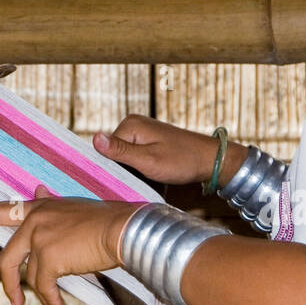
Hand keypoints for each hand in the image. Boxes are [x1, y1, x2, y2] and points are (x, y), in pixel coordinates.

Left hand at [0, 184, 141, 304]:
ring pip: (29, 276)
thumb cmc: (105, 220)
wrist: (123, 228)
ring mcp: (39, 237)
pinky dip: (51, 300)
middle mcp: (34, 219)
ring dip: (41, 295)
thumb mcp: (72, 206)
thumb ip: (51, 204)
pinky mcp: (48, 256)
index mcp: (39, 207)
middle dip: (8, 282)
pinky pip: (43, 286)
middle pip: (7, 256)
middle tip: (12, 300)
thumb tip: (37, 190)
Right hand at [92, 113, 220, 185]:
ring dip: (135, 172)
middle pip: (115, 155)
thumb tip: (94, 138)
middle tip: (145, 180)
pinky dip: (142, 169)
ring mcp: (142, 132)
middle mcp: (134, 124)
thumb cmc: (183, 161)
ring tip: (152, 178)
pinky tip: (154, 175)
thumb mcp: (148, 160)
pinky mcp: (149, 141)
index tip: (131, 179)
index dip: (115, 170)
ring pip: (126, 159)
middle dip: (126, 171)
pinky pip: (136, 158)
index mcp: (130, 125)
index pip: (106, 152)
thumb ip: (120, 151)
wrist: (211, 160)